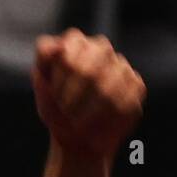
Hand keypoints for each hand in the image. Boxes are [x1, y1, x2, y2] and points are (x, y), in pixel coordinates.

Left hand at [32, 30, 145, 158]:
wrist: (75, 134)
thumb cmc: (54, 105)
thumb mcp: (41, 82)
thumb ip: (44, 58)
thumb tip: (57, 46)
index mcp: (74, 41)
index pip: (67, 54)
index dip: (60, 79)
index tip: (55, 97)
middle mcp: (100, 48)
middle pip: (89, 69)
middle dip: (75, 96)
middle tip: (67, 112)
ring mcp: (121, 65)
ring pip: (110, 86)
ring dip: (90, 110)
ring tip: (79, 122)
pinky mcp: (136, 85)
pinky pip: (127, 99)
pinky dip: (109, 116)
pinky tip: (98, 122)